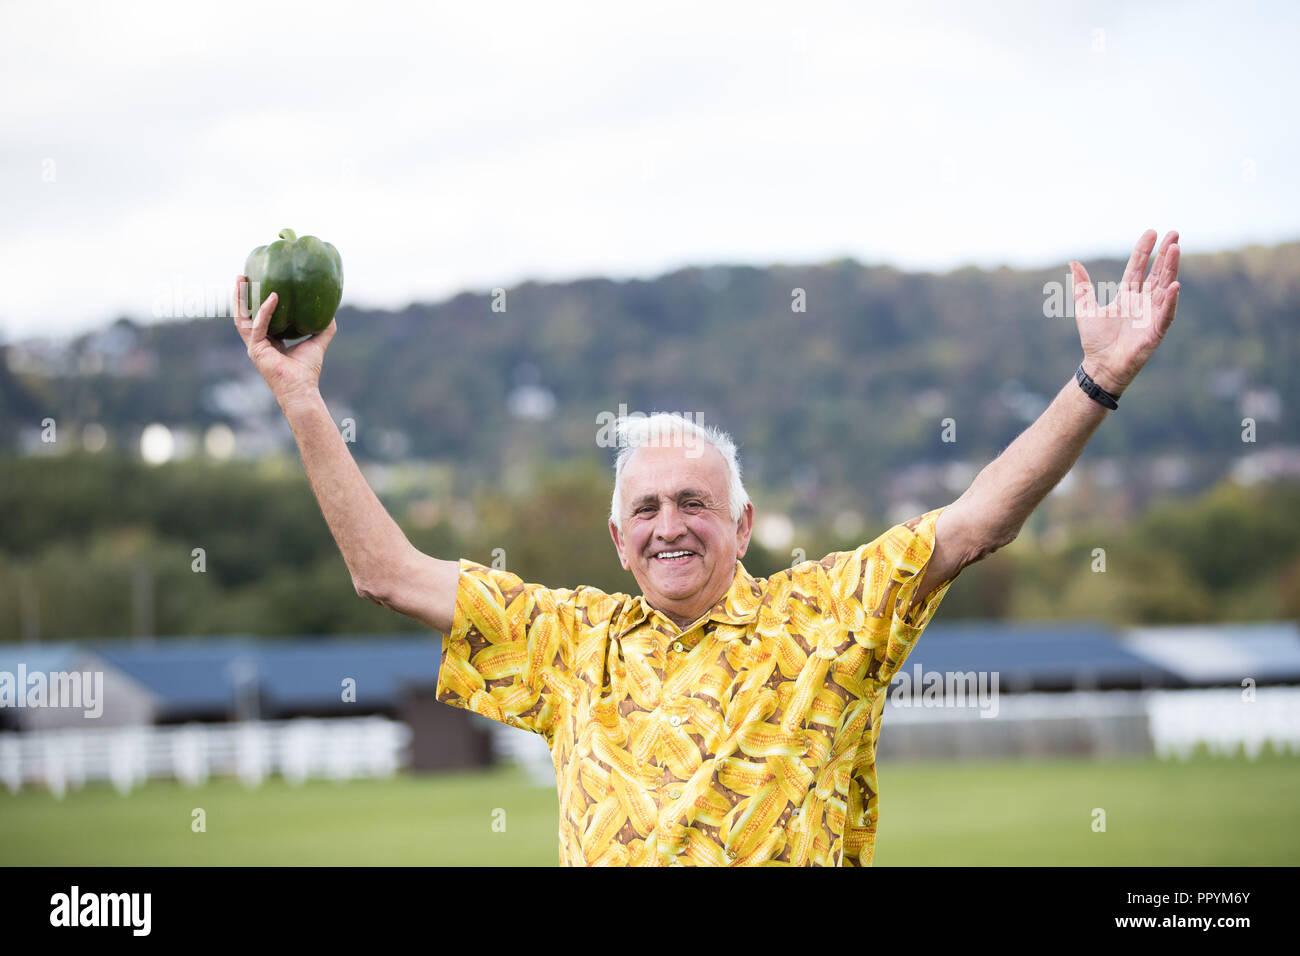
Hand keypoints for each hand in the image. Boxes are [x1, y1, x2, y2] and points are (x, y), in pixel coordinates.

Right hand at [232, 276, 336, 406]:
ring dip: (241, 298)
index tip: (257, 282)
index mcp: (268, 341)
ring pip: (242, 317)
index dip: (255, 301)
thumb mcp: (317, 342)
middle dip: (240, 295)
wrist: (303, 389)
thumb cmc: (308, 370)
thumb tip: (332, 311)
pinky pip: (259, 326)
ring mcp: (254, 346)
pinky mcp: (256, 350)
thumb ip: (323, 327)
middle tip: (242, 275)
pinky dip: (265, 311)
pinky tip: (273, 296)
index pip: (256, 317)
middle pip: (243, 314)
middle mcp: (257, 343)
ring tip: (243, 279)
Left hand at [1069, 228, 1180, 393]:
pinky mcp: (1156, 330)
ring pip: (1164, 287)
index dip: (1144, 251)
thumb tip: (1073, 262)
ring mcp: (1151, 314)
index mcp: (1127, 296)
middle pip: (1157, 273)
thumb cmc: (1095, 340)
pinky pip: (1166, 313)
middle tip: (1174, 233)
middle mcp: (1142, 302)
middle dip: (1166, 254)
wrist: (1099, 365)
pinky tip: (1174, 285)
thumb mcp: (1085, 308)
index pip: (1138, 268)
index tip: (1152, 233)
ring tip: (1175, 249)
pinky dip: (1170, 300)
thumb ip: (1082, 286)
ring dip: (1170, 268)